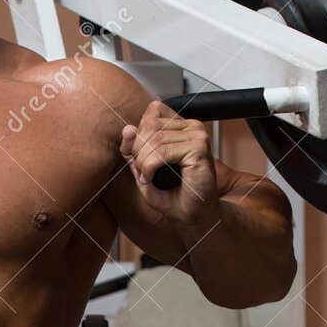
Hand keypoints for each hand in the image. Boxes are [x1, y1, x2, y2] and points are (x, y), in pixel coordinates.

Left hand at [120, 100, 218, 228]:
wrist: (193, 215)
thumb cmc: (172, 193)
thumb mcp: (143, 167)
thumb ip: (133, 148)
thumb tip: (128, 128)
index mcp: (181, 125)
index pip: (153, 111)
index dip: (139, 134)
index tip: (139, 157)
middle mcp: (192, 126)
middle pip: (150, 125)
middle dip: (138, 150)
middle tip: (142, 172)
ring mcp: (197, 136)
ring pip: (154, 139)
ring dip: (143, 162)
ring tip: (147, 177)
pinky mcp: (198, 149)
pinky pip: (162, 152)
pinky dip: (150, 168)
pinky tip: (152, 179)